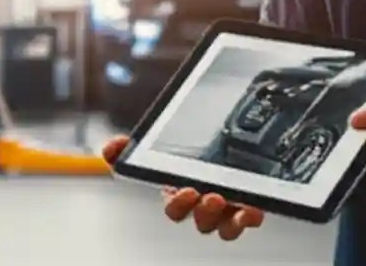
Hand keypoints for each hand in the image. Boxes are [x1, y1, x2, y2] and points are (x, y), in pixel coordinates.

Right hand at [102, 136, 265, 240]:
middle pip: (202, 221)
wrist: (219, 137)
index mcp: (179, 193)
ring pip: (226, 226)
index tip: (184, 190)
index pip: (174, 210)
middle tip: (211, 197)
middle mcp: (202, 204)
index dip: (178, 205)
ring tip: (235, 204)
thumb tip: (110, 150)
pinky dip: (253, 216)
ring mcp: (227, 207)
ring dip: (230, 222)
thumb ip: (130, 145)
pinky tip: (255, 207)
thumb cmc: (183, 148)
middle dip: (205, 213)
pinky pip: (250, 217)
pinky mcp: (248, 203)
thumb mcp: (156, 140)